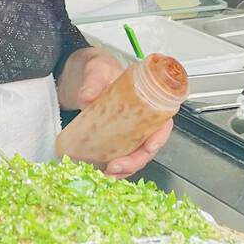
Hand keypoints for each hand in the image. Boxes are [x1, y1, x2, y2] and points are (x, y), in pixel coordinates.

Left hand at [73, 49, 173, 179]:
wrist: (81, 75)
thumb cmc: (98, 69)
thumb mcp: (96, 69)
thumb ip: (93, 81)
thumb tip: (87, 96)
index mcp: (147, 102)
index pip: (162, 124)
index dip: (159, 138)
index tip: (148, 146)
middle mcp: (140, 120)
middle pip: (147, 147)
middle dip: (134, 161)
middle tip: (115, 167)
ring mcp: (127, 132)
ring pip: (133, 156)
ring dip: (123, 170)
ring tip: (106, 174)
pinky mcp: (112, 139)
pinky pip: (118, 157)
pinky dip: (112, 168)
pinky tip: (100, 172)